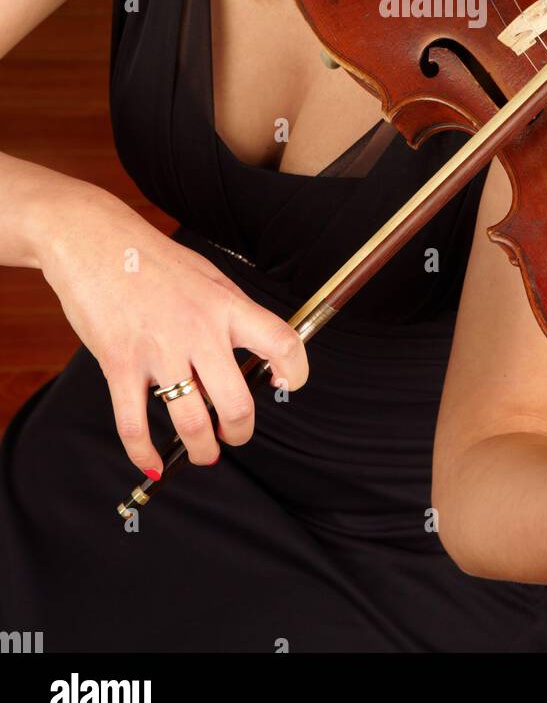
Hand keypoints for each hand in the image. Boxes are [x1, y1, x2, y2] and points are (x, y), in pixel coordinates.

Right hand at [36, 180, 308, 475]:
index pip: (281, 342)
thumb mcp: (207, 277)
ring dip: (201, 449)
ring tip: (203, 452)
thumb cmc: (153, 260)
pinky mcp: (120, 363)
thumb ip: (228, 315)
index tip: (291, 383)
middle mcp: (198, 329)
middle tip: (235, 435)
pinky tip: (153, 461)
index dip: (296, 370)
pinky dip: (144, 453)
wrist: (94, 241)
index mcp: (225, 304)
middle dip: (240, 431)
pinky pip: (134, 424)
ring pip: (191, 421)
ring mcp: (159, 349)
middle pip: (236, 402)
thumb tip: (247, 356)